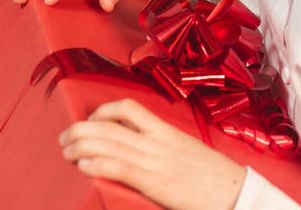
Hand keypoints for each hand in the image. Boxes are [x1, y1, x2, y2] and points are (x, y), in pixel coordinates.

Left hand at [59, 99, 244, 209]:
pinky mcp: (155, 181)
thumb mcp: (188, 152)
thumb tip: (141, 150)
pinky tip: (83, 165)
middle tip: (65, 136)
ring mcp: (155, 160)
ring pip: (110, 142)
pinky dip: (97, 162)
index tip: (91, 120)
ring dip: (82, 144)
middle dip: (82, 128)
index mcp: (166, 130)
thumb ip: (164, 147)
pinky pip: (119, 166)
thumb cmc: (215, 177)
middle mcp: (158, 141)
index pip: (129, 108)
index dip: (103, 111)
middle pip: (111, 125)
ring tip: (66, 149)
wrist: (235, 193)